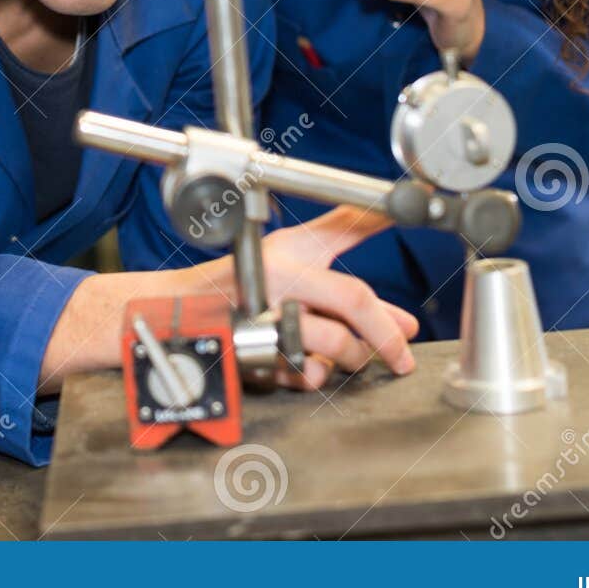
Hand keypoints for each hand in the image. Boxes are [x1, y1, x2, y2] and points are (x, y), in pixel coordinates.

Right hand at [41, 204, 416, 391]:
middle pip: (354, 300)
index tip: (418, 211)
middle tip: (401, 353)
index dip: (383, 218)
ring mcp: (264, 315)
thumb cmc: (230, 285)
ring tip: (345, 358)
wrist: (170, 319)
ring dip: (349, 358)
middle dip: (386, 334)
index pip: (346, 227)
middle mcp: (277, 276)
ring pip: (334, 343)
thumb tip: (392, 279)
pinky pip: (304, 374)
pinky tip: (309, 370)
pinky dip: (314, 377)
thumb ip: (337, 253)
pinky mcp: (252, 353)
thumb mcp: (284, 253)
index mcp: (288, 249)